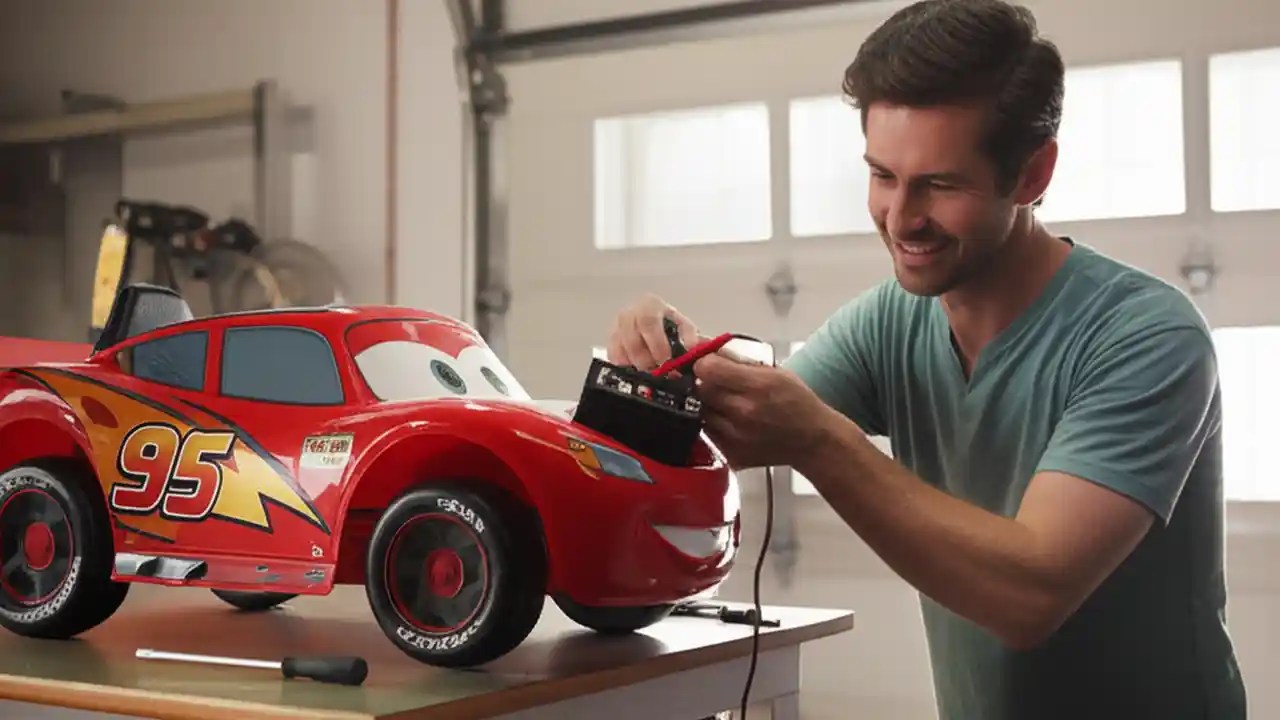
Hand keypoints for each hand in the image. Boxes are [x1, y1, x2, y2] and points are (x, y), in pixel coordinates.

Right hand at [606, 293, 700, 369]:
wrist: (656, 330)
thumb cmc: (670, 328)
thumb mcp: (684, 327)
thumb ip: (689, 335)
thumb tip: (691, 346)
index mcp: (649, 305)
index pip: (648, 321)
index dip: (656, 343)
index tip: (665, 360)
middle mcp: (629, 314)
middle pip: (631, 338)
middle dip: (645, 358)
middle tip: (657, 370)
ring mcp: (616, 328)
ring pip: (619, 349)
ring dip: (635, 364)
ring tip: (649, 372)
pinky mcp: (610, 343)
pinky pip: (613, 357)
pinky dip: (626, 367)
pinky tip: (637, 370)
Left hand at [692, 352, 850, 469]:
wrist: (813, 441)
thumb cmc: (796, 400)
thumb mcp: (774, 371)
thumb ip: (736, 358)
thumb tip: (701, 344)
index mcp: (756, 385)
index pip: (707, 369)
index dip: (704, 364)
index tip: (709, 365)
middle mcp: (743, 412)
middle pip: (701, 390)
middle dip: (706, 384)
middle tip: (720, 384)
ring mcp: (735, 437)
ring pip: (701, 413)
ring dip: (708, 405)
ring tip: (727, 404)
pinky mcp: (731, 455)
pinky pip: (708, 434)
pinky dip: (714, 426)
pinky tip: (730, 422)